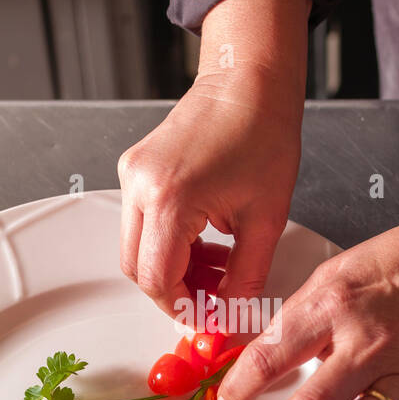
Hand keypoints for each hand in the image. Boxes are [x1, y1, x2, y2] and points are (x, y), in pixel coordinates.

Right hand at [117, 70, 301, 318]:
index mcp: (171, 200)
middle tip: (214, 298)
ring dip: (172, 267)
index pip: (158, 280)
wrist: (248, 81)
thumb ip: (245, 276)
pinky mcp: (134, 169)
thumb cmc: (263, 134)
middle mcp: (140, 187)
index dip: (183, 308)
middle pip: (138, 269)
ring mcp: (132, 175)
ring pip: (136, 248)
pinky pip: (140, 222)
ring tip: (218, 267)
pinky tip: (205, 241)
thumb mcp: (265, 219)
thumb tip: (231, 314)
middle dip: (175, 291)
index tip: (209, 318)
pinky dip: (168, 242)